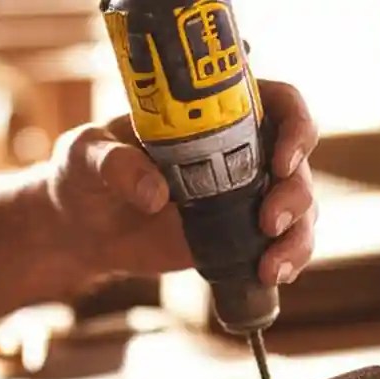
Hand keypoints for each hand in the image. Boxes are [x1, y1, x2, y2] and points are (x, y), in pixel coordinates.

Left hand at [46, 80, 319, 286]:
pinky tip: (269, 276)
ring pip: (299, 207)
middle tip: (268, 221)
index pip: (278, 102)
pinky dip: (286, 261)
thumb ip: (113, 163)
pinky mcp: (237, 235)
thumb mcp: (84, 155)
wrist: (80, 226)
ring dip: (297, 236)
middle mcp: (239, 150)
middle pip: (297, 161)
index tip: (280, 159)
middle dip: (296, 192)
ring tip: (270, 266)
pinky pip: (280, 244)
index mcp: (213, 114)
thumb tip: (154, 191)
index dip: (295, 125)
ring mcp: (243, 195)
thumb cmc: (83, 172)